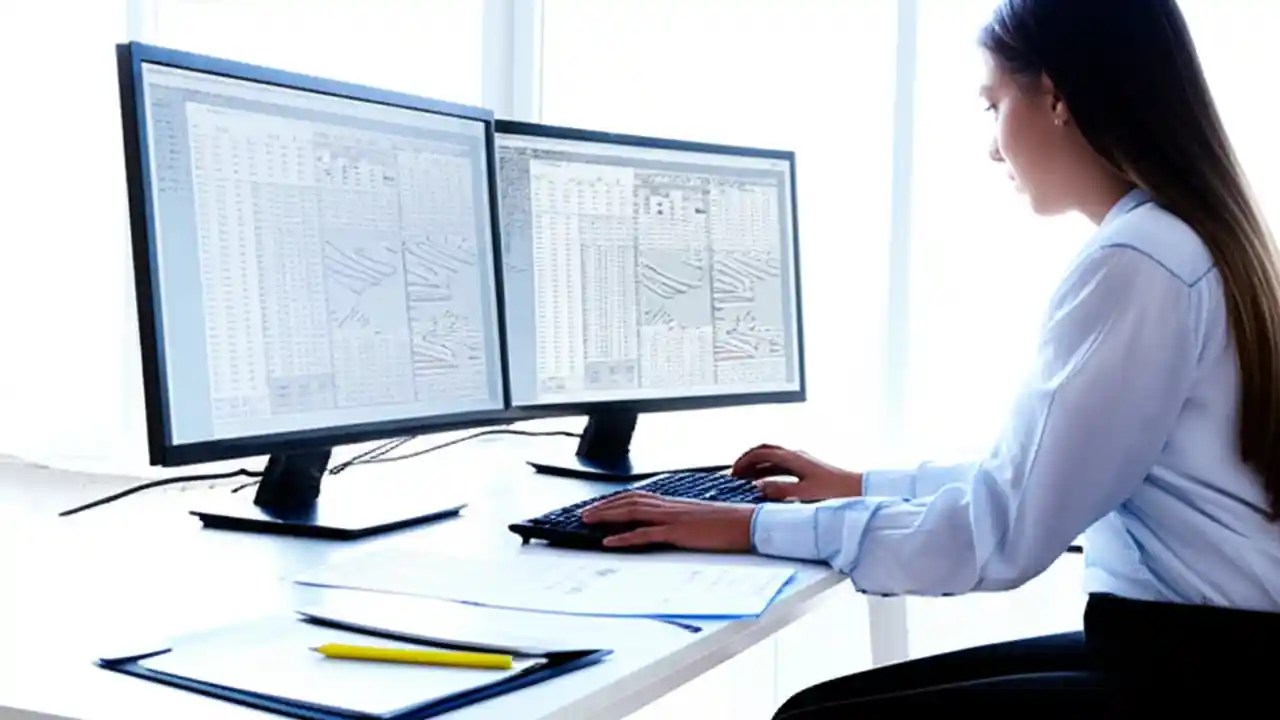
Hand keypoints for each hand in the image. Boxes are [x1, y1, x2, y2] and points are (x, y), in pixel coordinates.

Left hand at [579, 492, 754, 550]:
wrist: (750, 524)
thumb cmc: (731, 524)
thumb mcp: (702, 520)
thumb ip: (684, 520)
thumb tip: (672, 527)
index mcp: (676, 503)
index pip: (639, 497)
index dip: (617, 501)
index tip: (601, 505)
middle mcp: (671, 507)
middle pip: (629, 501)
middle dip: (604, 506)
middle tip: (583, 513)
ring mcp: (673, 518)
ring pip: (632, 513)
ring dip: (607, 516)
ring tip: (587, 521)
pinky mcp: (678, 533)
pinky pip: (646, 534)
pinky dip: (624, 538)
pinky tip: (609, 542)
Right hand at [731, 444, 862, 500]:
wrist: (858, 491)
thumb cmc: (835, 492)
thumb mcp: (803, 494)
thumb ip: (779, 490)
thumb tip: (759, 487)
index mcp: (794, 458)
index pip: (762, 452)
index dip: (745, 461)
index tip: (734, 472)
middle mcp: (797, 456)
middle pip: (766, 451)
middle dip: (749, 460)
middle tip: (736, 472)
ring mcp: (803, 461)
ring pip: (774, 458)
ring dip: (758, 466)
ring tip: (747, 478)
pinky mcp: (809, 470)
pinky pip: (782, 465)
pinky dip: (769, 471)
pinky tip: (768, 483)